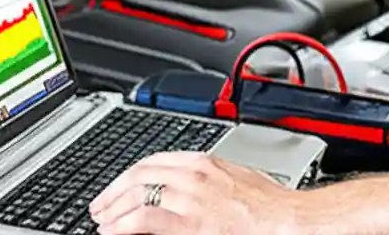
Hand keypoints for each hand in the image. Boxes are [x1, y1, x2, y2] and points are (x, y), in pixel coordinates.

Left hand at [88, 151, 302, 234]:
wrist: (287, 220)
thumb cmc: (269, 205)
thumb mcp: (233, 177)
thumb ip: (205, 178)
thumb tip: (182, 185)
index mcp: (203, 161)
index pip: (153, 160)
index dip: (129, 174)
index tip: (118, 186)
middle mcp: (192, 174)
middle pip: (139, 174)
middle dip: (114, 190)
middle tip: (100, 205)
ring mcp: (190, 197)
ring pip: (137, 194)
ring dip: (113, 208)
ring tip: (102, 220)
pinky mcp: (191, 222)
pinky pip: (145, 219)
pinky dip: (123, 223)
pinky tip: (113, 230)